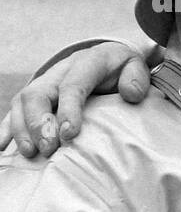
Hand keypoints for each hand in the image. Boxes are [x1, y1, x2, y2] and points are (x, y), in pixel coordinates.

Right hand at [0, 43, 150, 157]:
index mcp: (87, 62)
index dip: (68, 109)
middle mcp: (60, 70)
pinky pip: (14, 110)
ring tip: (31, 153)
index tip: (69, 134)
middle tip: (49, 149)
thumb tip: (130, 94)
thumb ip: (137, 78)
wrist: (108, 58)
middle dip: (40, 123)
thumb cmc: (122, 69)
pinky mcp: (34, 95)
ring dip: (22, 129)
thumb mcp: (136, 67)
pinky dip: (7, 128)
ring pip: (22, 102)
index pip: (73, 85)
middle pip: (39, 93)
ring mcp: (44, 82)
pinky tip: (2, 147)